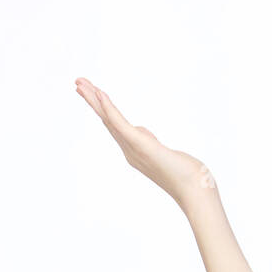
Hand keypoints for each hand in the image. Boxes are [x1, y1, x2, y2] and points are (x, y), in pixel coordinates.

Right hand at [74, 77, 216, 212]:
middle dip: (91, 100)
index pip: (114, 125)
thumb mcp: (164, 152)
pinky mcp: (140, 144)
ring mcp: (133, 148)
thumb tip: (140, 131)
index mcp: (134, 151)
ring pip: (108, 119)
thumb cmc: (185, 175)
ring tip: (80, 83)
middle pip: (106, 120)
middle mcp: (129, 150)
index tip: (93, 92)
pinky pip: (120, 123)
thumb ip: (149, 141)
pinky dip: (109, 108)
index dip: (102, 109)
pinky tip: (100, 94)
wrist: (194, 190)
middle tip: (78, 81)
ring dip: (94, 100)